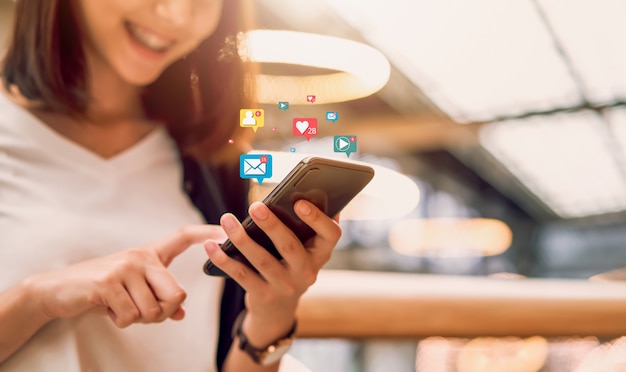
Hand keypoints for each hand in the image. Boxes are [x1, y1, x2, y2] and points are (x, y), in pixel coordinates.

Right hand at [26, 225, 225, 327]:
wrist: (58, 290)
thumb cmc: (102, 291)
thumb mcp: (133, 292)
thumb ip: (158, 299)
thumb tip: (180, 314)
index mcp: (150, 255)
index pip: (183, 236)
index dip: (206, 232)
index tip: (226, 231)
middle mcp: (141, 256)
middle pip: (177, 295)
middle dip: (162, 313)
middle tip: (139, 310)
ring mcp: (126, 267)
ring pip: (154, 310)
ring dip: (137, 319)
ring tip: (118, 305)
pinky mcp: (109, 282)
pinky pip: (131, 316)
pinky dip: (120, 321)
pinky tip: (107, 308)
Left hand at [204, 200, 340, 342]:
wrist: (278, 310)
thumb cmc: (291, 266)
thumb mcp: (306, 251)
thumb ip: (309, 227)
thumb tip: (313, 193)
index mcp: (321, 254)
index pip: (331, 235)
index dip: (317, 219)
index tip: (299, 202)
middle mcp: (307, 272)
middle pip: (290, 245)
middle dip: (271, 225)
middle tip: (255, 206)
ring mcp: (285, 286)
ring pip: (261, 259)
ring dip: (241, 238)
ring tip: (226, 219)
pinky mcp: (263, 296)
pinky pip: (241, 274)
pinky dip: (224, 259)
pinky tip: (211, 245)